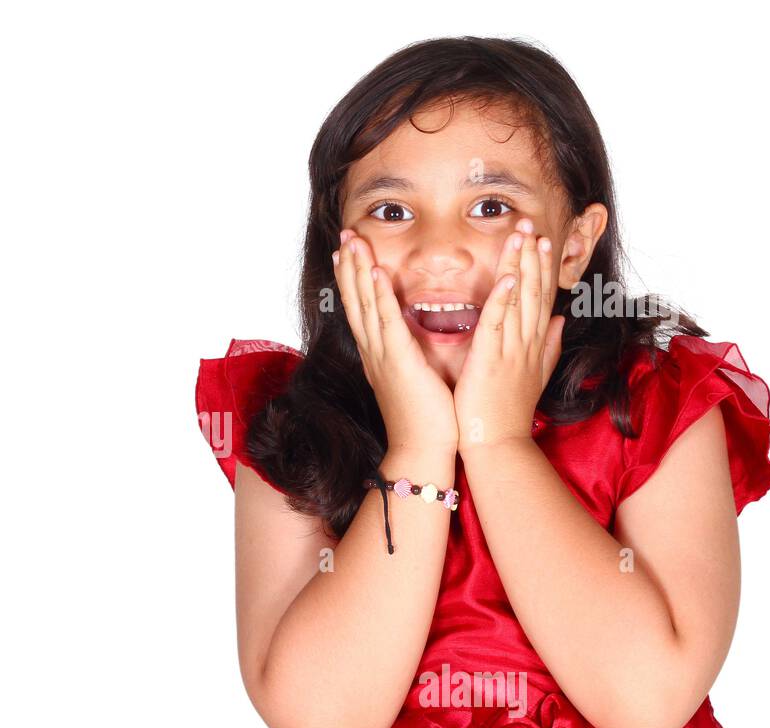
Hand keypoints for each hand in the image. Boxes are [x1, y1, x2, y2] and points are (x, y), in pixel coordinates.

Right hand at [333, 231, 458, 451]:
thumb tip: (416, 338)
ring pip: (365, 304)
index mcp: (379, 355)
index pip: (361, 309)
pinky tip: (374, 273)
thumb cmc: (426, 419)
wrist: (421, 450)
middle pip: (355, 300)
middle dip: (349, 266)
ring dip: (357, 271)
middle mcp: (374, 351)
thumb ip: (412, 354)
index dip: (354, 279)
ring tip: (351, 242)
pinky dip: (378, 297)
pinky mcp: (398, 362)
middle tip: (344, 236)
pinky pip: (386, 323)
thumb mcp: (415, 378)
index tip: (348, 254)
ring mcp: (382, 355)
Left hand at [453, 218, 564, 453]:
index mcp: (533, 346)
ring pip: (520, 301)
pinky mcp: (490, 361)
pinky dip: (505, 300)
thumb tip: (560, 320)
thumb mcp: (535, 376)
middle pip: (535, 292)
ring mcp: (510, 351)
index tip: (544, 239)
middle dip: (535, 257)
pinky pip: (498, 325)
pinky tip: (510, 277)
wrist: (497, 446)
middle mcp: (526, 344)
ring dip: (522, 266)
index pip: (541, 299)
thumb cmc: (508, 414)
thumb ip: (549, 346)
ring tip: (523, 235)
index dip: (543, 268)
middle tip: (533, 223)